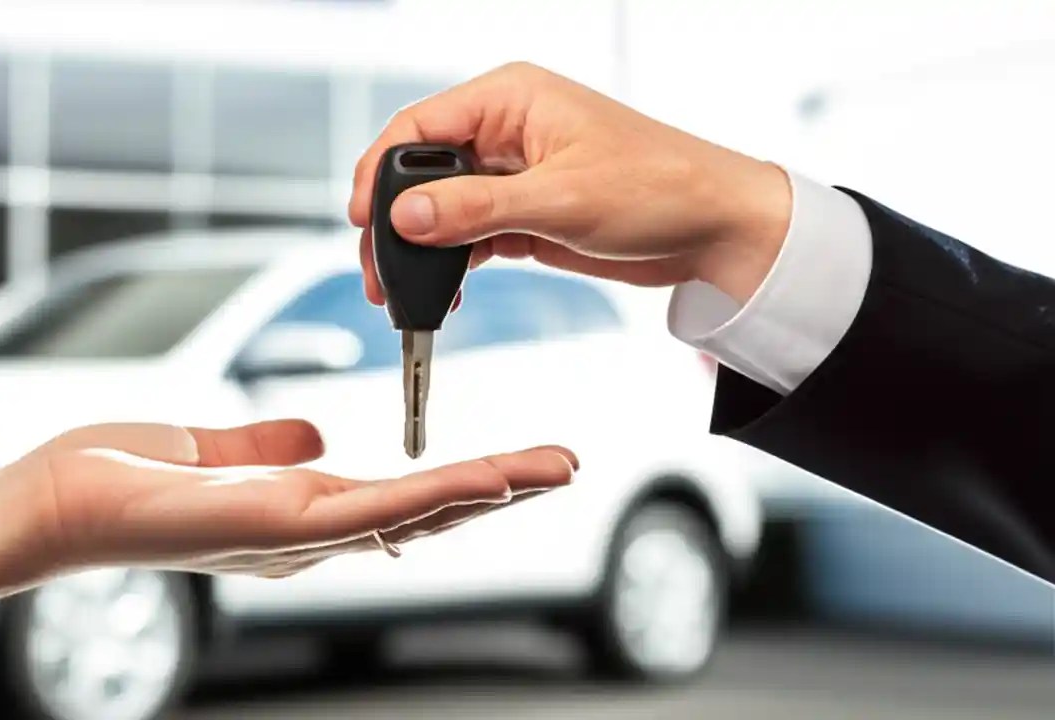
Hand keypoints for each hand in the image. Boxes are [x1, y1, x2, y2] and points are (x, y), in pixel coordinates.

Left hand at [0, 420, 575, 579]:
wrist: (50, 503)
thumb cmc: (113, 478)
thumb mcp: (206, 449)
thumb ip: (264, 446)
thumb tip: (314, 434)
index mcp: (296, 511)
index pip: (397, 499)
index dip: (459, 484)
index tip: (512, 466)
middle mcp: (309, 535)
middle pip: (425, 513)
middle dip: (499, 492)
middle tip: (565, 466)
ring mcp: (300, 538)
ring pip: (418, 515)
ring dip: (492, 492)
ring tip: (555, 469)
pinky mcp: (280, 526)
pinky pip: (377, 511)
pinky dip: (440, 496)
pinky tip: (488, 480)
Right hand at [351, 62, 791, 304]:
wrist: (715, 229)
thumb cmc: (661, 187)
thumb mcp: (561, 199)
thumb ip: (476, 209)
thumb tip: (405, 216)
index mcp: (510, 99)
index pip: (419, 126)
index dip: (381, 172)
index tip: (364, 218)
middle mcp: (505, 131)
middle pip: (421, 170)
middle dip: (394, 219)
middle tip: (378, 268)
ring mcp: (513, 174)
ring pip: (440, 207)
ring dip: (419, 247)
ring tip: (401, 289)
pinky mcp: (524, 211)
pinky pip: (469, 233)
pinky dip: (452, 262)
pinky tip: (443, 290)